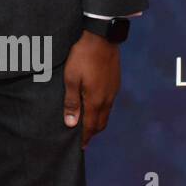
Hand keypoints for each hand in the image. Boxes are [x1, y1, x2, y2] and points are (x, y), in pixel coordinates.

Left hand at [62, 30, 120, 148]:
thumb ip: (71, 102)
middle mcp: (107, 99)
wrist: (102, 38)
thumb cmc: (82, 57)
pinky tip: (95, 107)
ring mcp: (113, 91)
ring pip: (106, 113)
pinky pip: (109, 103)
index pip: (90, 126)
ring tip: (88, 126)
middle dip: (92, 133)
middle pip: (101, 123)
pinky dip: (102, 111)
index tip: (80, 148)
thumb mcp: (71, 79)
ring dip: (97, 122)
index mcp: (96, 100)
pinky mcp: (115, 83)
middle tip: (83, 140)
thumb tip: (71, 124)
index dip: (85, 138)